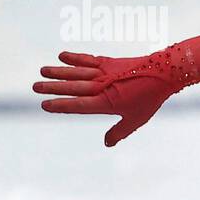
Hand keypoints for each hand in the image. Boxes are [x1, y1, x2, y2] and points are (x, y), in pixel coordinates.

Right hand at [33, 50, 181, 146]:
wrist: (165, 73)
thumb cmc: (150, 99)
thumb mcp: (136, 119)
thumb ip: (119, 131)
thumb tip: (107, 143)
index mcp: (106, 102)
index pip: (78, 105)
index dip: (60, 105)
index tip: (44, 105)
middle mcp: (101, 86)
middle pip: (72, 87)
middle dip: (53, 87)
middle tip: (34, 87)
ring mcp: (104, 72)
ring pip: (77, 71)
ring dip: (58, 71)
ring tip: (42, 71)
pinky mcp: (109, 62)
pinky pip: (88, 59)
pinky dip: (75, 57)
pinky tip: (61, 56)